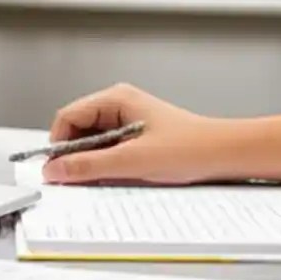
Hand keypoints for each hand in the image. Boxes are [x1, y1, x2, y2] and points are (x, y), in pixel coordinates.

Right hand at [43, 84, 253, 184]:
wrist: (226, 154)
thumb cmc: (190, 148)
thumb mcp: (133, 161)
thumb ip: (90, 166)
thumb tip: (55, 170)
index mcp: (116, 99)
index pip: (67, 117)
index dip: (57, 145)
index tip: (56, 171)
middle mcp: (119, 105)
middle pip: (77, 129)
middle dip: (74, 156)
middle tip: (78, 180)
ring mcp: (127, 120)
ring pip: (92, 142)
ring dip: (92, 163)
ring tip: (106, 178)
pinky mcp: (136, 137)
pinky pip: (108, 150)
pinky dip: (106, 165)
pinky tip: (118, 178)